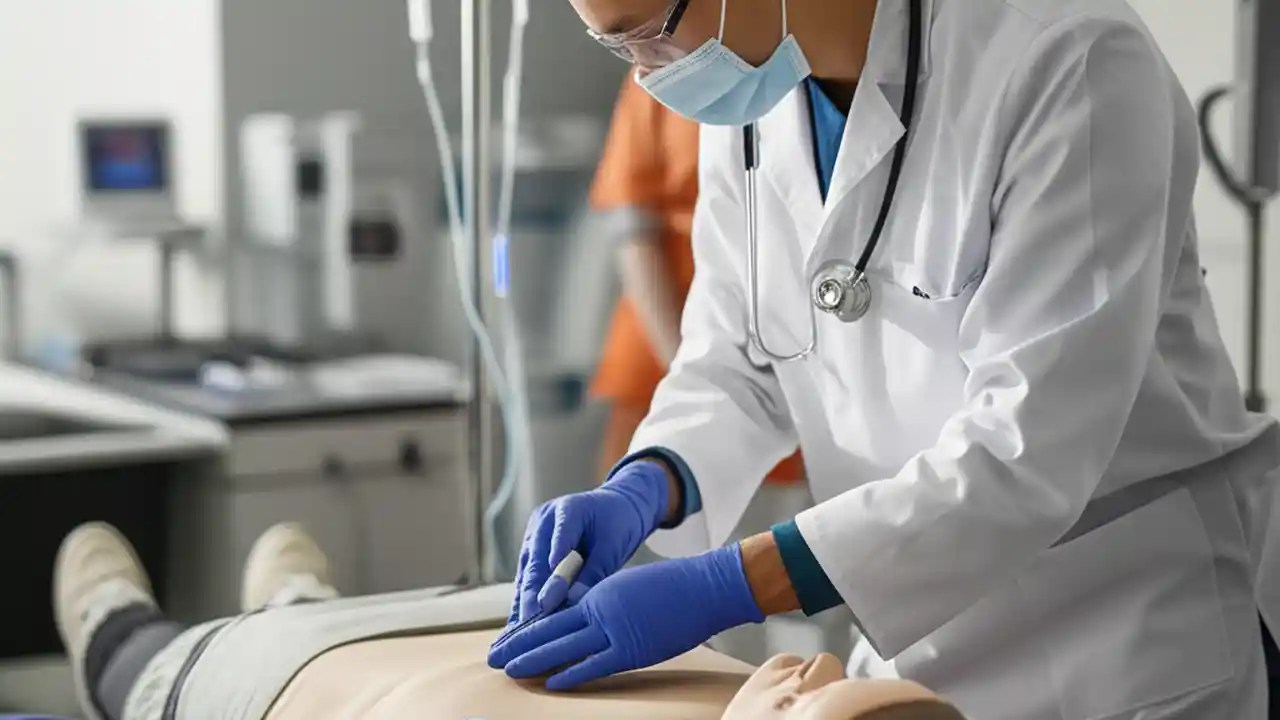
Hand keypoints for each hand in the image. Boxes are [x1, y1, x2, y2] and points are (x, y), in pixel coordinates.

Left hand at [488, 543, 764, 689]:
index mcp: (599, 595)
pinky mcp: (631, 648)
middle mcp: (599, 609)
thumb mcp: (630, 589)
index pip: (556, 614)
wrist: (702, 586)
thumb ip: (606, 604)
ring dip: (533, 659)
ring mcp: (614, 629)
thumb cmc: (674, 588)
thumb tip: (588, 616)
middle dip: (519, 645)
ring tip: (508, 670)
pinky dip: (571, 674)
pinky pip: (595, 664)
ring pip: (564, 646)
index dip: (529, 628)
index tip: (509, 639)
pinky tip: (551, 683)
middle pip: (550, 629)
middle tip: (492, 657)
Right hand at [503, 461, 669, 629]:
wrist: (614, 507)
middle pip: (536, 562)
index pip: (560, 540)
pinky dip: (525, 602)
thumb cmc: (618, 524)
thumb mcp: (613, 545)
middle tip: (530, 627)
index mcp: (568, 509)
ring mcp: (533, 535)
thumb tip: (574, 602)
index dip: (553, 573)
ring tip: (519, 636)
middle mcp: (543, 520)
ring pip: (526, 574)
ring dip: (523, 603)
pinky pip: (527, 579)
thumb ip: (594, 571)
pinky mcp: (531, 551)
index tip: (546, 603)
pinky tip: (519, 628)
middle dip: (532, 597)